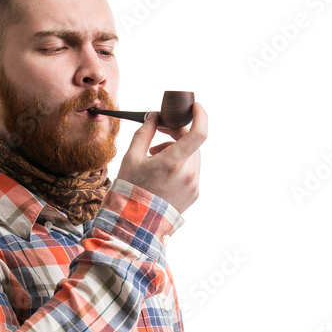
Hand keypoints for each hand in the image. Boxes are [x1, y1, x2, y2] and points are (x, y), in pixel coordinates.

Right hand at [115, 102, 206, 216]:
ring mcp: (193, 186)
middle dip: (176, 135)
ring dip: (177, 151)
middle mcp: (189, 174)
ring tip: (155, 158)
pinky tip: (163, 173)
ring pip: (192, 156)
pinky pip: (192, 172)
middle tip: (158, 134)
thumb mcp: (131, 158)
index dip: (200, 116)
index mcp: (174, 162)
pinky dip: (180, 166)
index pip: (199, 133)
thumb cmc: (130, 191)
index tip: (195, 107)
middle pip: (192, 143)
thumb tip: (153, 117)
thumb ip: (144, 133)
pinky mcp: (194, 195)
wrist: (134, 224)